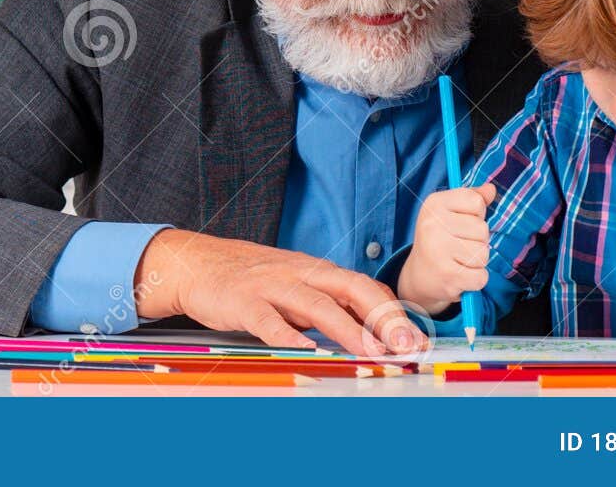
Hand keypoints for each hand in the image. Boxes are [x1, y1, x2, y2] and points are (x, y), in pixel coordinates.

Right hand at [133, 229, 427, 357]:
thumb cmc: (254, 280)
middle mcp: (301, 274)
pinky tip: (304, 351)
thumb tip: (373, 334)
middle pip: (351, 290)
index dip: (393, 312)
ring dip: (348, 330)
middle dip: (383, 318)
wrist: (199, 263)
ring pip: (317, 305)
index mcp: (318, 271)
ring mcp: (273, 286)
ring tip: (371, 352)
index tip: (416, 339)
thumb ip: (329, 307)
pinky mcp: (245, 302)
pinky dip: (288, 336)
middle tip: (406, 346)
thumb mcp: (297, 287)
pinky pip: (269, 321)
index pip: (365, 287)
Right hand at [397, 183, 496, 314]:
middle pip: (482, 229)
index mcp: (434, 204)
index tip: (461, 222)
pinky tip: (460, 276)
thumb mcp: (450, 212)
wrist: (419, 276)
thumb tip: (491, 189)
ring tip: (458, 261)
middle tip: (458, 246)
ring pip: (483, 254)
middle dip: (478, 240)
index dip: (476, 214)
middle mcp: (432, 224)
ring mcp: (438, 250)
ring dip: (477, 261)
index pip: (476, 201)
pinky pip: (481, 276)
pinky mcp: (447, 276)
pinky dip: (476, 279)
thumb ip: (472, 198)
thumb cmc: (440, 239)